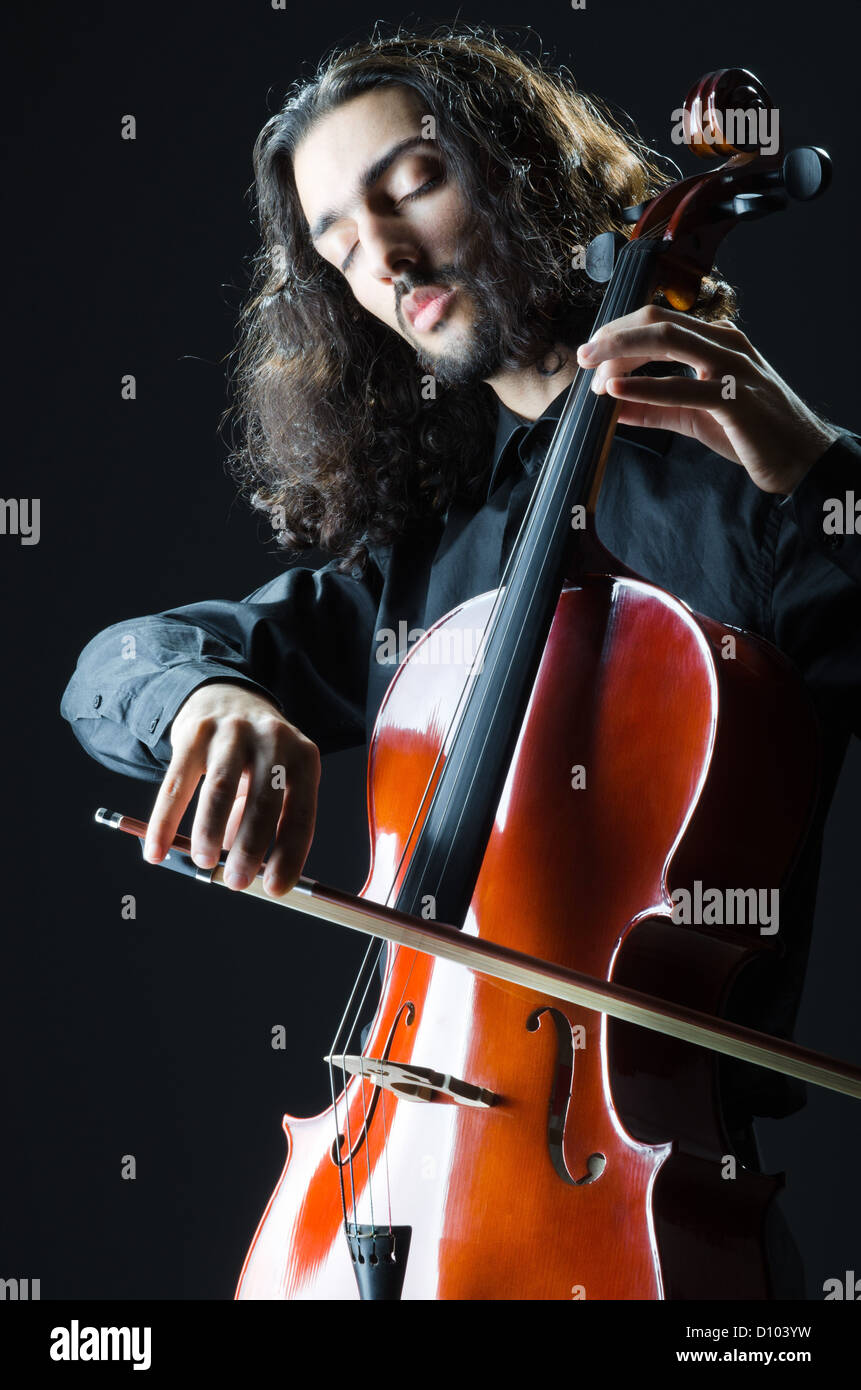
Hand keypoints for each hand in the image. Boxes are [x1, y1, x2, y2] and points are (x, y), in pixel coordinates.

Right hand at [143, 682, 320, 896]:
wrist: (225, 696)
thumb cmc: (254, 754)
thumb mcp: (272, 780)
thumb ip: (262, 819)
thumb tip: (245, 868)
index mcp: (304, 758)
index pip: (302, 813)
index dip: (289, 855)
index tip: (274, 888)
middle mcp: (274, 740)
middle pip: (264, 801)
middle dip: (249, 848)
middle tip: (236, 882)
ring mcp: (234, 732)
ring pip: (219, 789)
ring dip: (209, 832)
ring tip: (203, 863)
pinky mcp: (195, 732)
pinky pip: (177, 783)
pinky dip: (164, 822)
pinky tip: (156, 851)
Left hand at [576, 305, 840, 494]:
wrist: (801, 458)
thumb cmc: (753, 433)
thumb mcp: (696, 416)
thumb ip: (655, 408)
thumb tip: (613, 408)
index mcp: (718, 340)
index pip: (659, 320)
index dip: (619, 333)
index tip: (591, 355)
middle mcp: (725, 344)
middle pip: (658, 321)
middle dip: (613, 335)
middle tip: (583, 358)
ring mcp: (732, 368)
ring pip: (669, 341)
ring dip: (622, 354)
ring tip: (594, 375)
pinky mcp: (735, 400)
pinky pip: (683, 387)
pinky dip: (644, 387)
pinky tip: (617, 392)